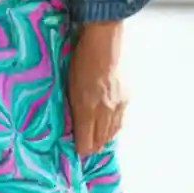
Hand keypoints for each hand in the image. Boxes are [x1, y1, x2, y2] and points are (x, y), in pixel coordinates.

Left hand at [68, 21, 127, 156]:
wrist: (102, 42)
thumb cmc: (79, 61)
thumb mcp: (68, 86)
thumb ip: (72, 109)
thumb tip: (72, 126)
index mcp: (87, 108)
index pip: (86, 142)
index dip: (80, 150)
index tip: (75, 150)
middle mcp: (105, 110)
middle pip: (100, 141)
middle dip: (92, 147)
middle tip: (84, 148)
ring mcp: (117, 105)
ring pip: (112, 133)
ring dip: (103, 139)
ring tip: (95, 141)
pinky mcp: (125, 98)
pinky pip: (120, 121)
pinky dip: (112, 127)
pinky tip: (107, 126)